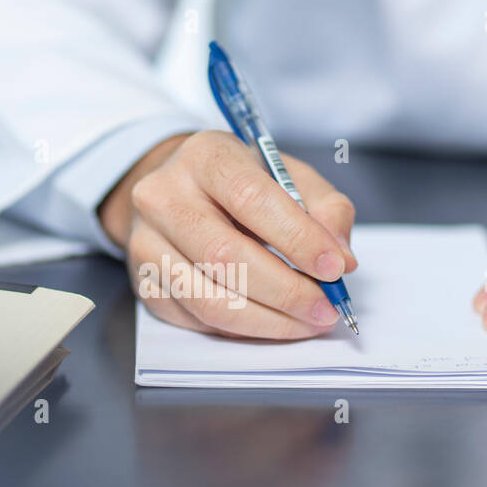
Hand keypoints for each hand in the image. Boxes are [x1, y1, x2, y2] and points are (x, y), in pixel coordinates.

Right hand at [98, 131, 357, 337]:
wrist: (176, 192)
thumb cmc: (241, 185)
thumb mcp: (288, 176)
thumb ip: (324, 209)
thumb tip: (342, 260)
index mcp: (204, 156)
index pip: (250, 198)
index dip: (297, 238)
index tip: (334, 268)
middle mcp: (163, 196)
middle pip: (225, 256)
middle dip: (286, 291)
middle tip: (325, 308)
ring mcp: (146, 242)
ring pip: (208, 298)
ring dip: (267, 321)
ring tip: (305, 323)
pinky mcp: (143, 283)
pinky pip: (196, 319)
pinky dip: (243, 329)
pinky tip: (273, 322)